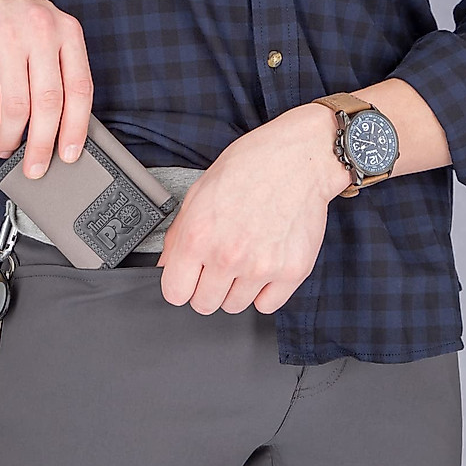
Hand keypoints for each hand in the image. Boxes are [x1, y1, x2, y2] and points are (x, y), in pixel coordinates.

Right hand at [0, 0, 93, 178]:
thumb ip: (56, 66)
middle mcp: (40, 32)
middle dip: (43, 144)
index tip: (71, 155)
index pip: (80, 89)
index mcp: (65, 30)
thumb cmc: (6, 8)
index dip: (77, 128)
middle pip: (49, 104)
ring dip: (12, 137)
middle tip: (36, 167)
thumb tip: (62, 124)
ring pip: (16, 107)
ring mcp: (6, 39)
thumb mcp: (44, 25)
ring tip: (8, 148)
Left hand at [156, 103, 348, 314]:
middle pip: (204, 304)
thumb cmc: (250, 167)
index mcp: (198, 236)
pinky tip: (265, 264)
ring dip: (236, 288)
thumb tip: (167, 266)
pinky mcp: (291, 272)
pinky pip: (267, 305)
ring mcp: (261, 267)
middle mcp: (228, 256)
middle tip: (219, 263)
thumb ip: (178, 236)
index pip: (175, 293)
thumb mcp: (199, 192)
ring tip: (246, 256)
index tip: (189, 277)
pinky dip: (264, 291)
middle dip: (207, 287)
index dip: (181, 284)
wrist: (298, 159)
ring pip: (235, 306)